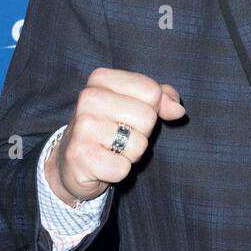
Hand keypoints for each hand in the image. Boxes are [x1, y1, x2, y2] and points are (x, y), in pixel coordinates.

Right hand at [45, 68, 185, 203]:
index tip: (131, 116)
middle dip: (141, 133)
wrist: (72, 162)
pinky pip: (123, 168)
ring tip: (112, 150)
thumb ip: (160, 99)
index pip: (152, 92)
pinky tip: (103, 164)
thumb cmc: (110, 129)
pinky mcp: (80, 155)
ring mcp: (82, 127)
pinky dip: (118, 171)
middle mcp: (88, 98)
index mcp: (101, 79)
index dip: (151, 110)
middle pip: (147, 118)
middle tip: (120, 136)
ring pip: (138, 145)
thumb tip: (178, 110)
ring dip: (131, 154)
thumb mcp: (135, 104)